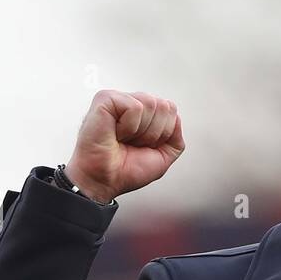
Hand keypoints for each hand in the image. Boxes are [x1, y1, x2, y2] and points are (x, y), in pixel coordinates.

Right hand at [64, 90, 184, 201]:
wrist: (104, 180)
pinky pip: (135, 107)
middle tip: (132, 143)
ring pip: (151, 104)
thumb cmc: (126, 170)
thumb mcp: (162, 158)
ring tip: (123, 138)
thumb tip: (176, 117)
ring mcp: (119, 99)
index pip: (171, 109)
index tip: (143, 146)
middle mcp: (132, 104)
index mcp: (144, 114)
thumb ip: (176, 139)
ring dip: (141, 131)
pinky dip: (129, 127)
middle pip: (165, 106)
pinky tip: (115, 133)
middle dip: (154, 133)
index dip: (163, 133)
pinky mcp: (106, 98)